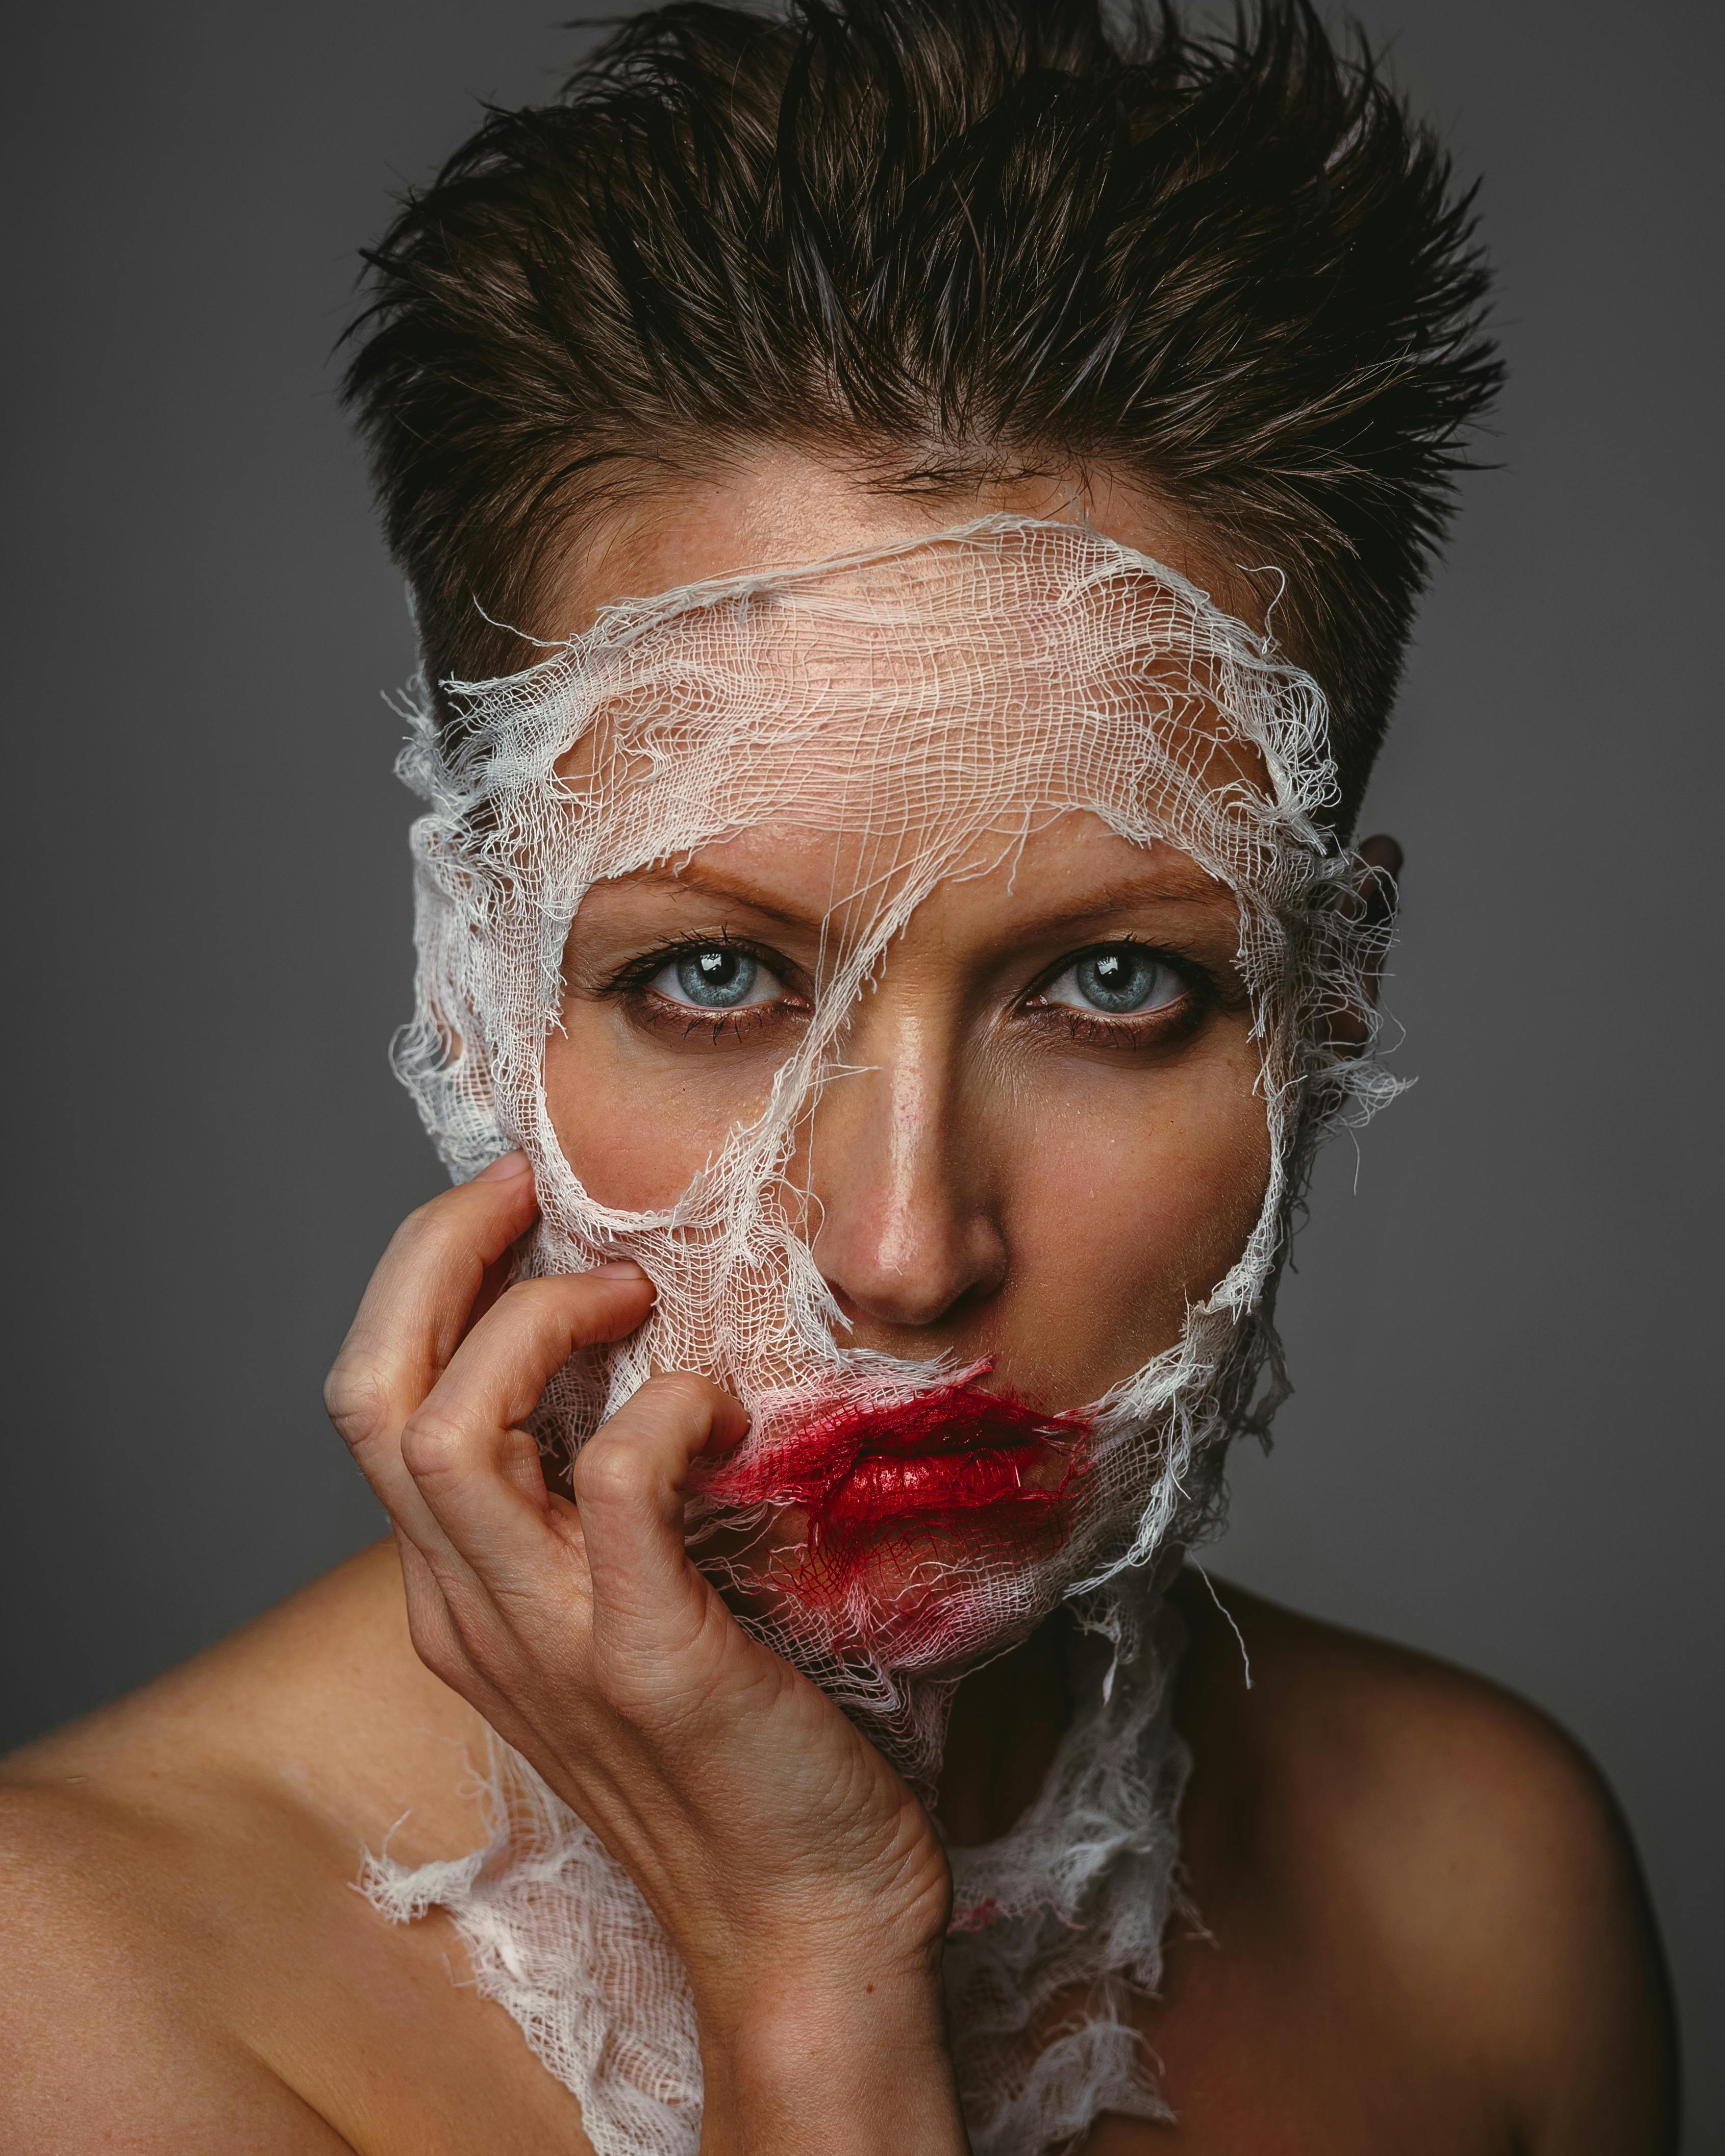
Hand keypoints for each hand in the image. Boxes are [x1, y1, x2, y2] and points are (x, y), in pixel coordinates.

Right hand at [324, 1155, 966, 2153]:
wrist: (803, 1923)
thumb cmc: (731, 1755)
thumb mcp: (615, 1620)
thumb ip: (587, 1517)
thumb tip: (625, 1368)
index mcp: (460, 1595)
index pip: (377, 1404)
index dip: (424, 1282)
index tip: (514, 1209)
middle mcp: (473, 1611)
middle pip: (373, 1397)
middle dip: (430, 1258)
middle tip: (526, 1193)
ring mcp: (548, 1639)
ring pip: (445, 1435)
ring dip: (532, 1325)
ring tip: (627, 1296)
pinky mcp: (648, 1660)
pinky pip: (615, 1486)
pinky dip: (658, 1411)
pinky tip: (717, 1404)